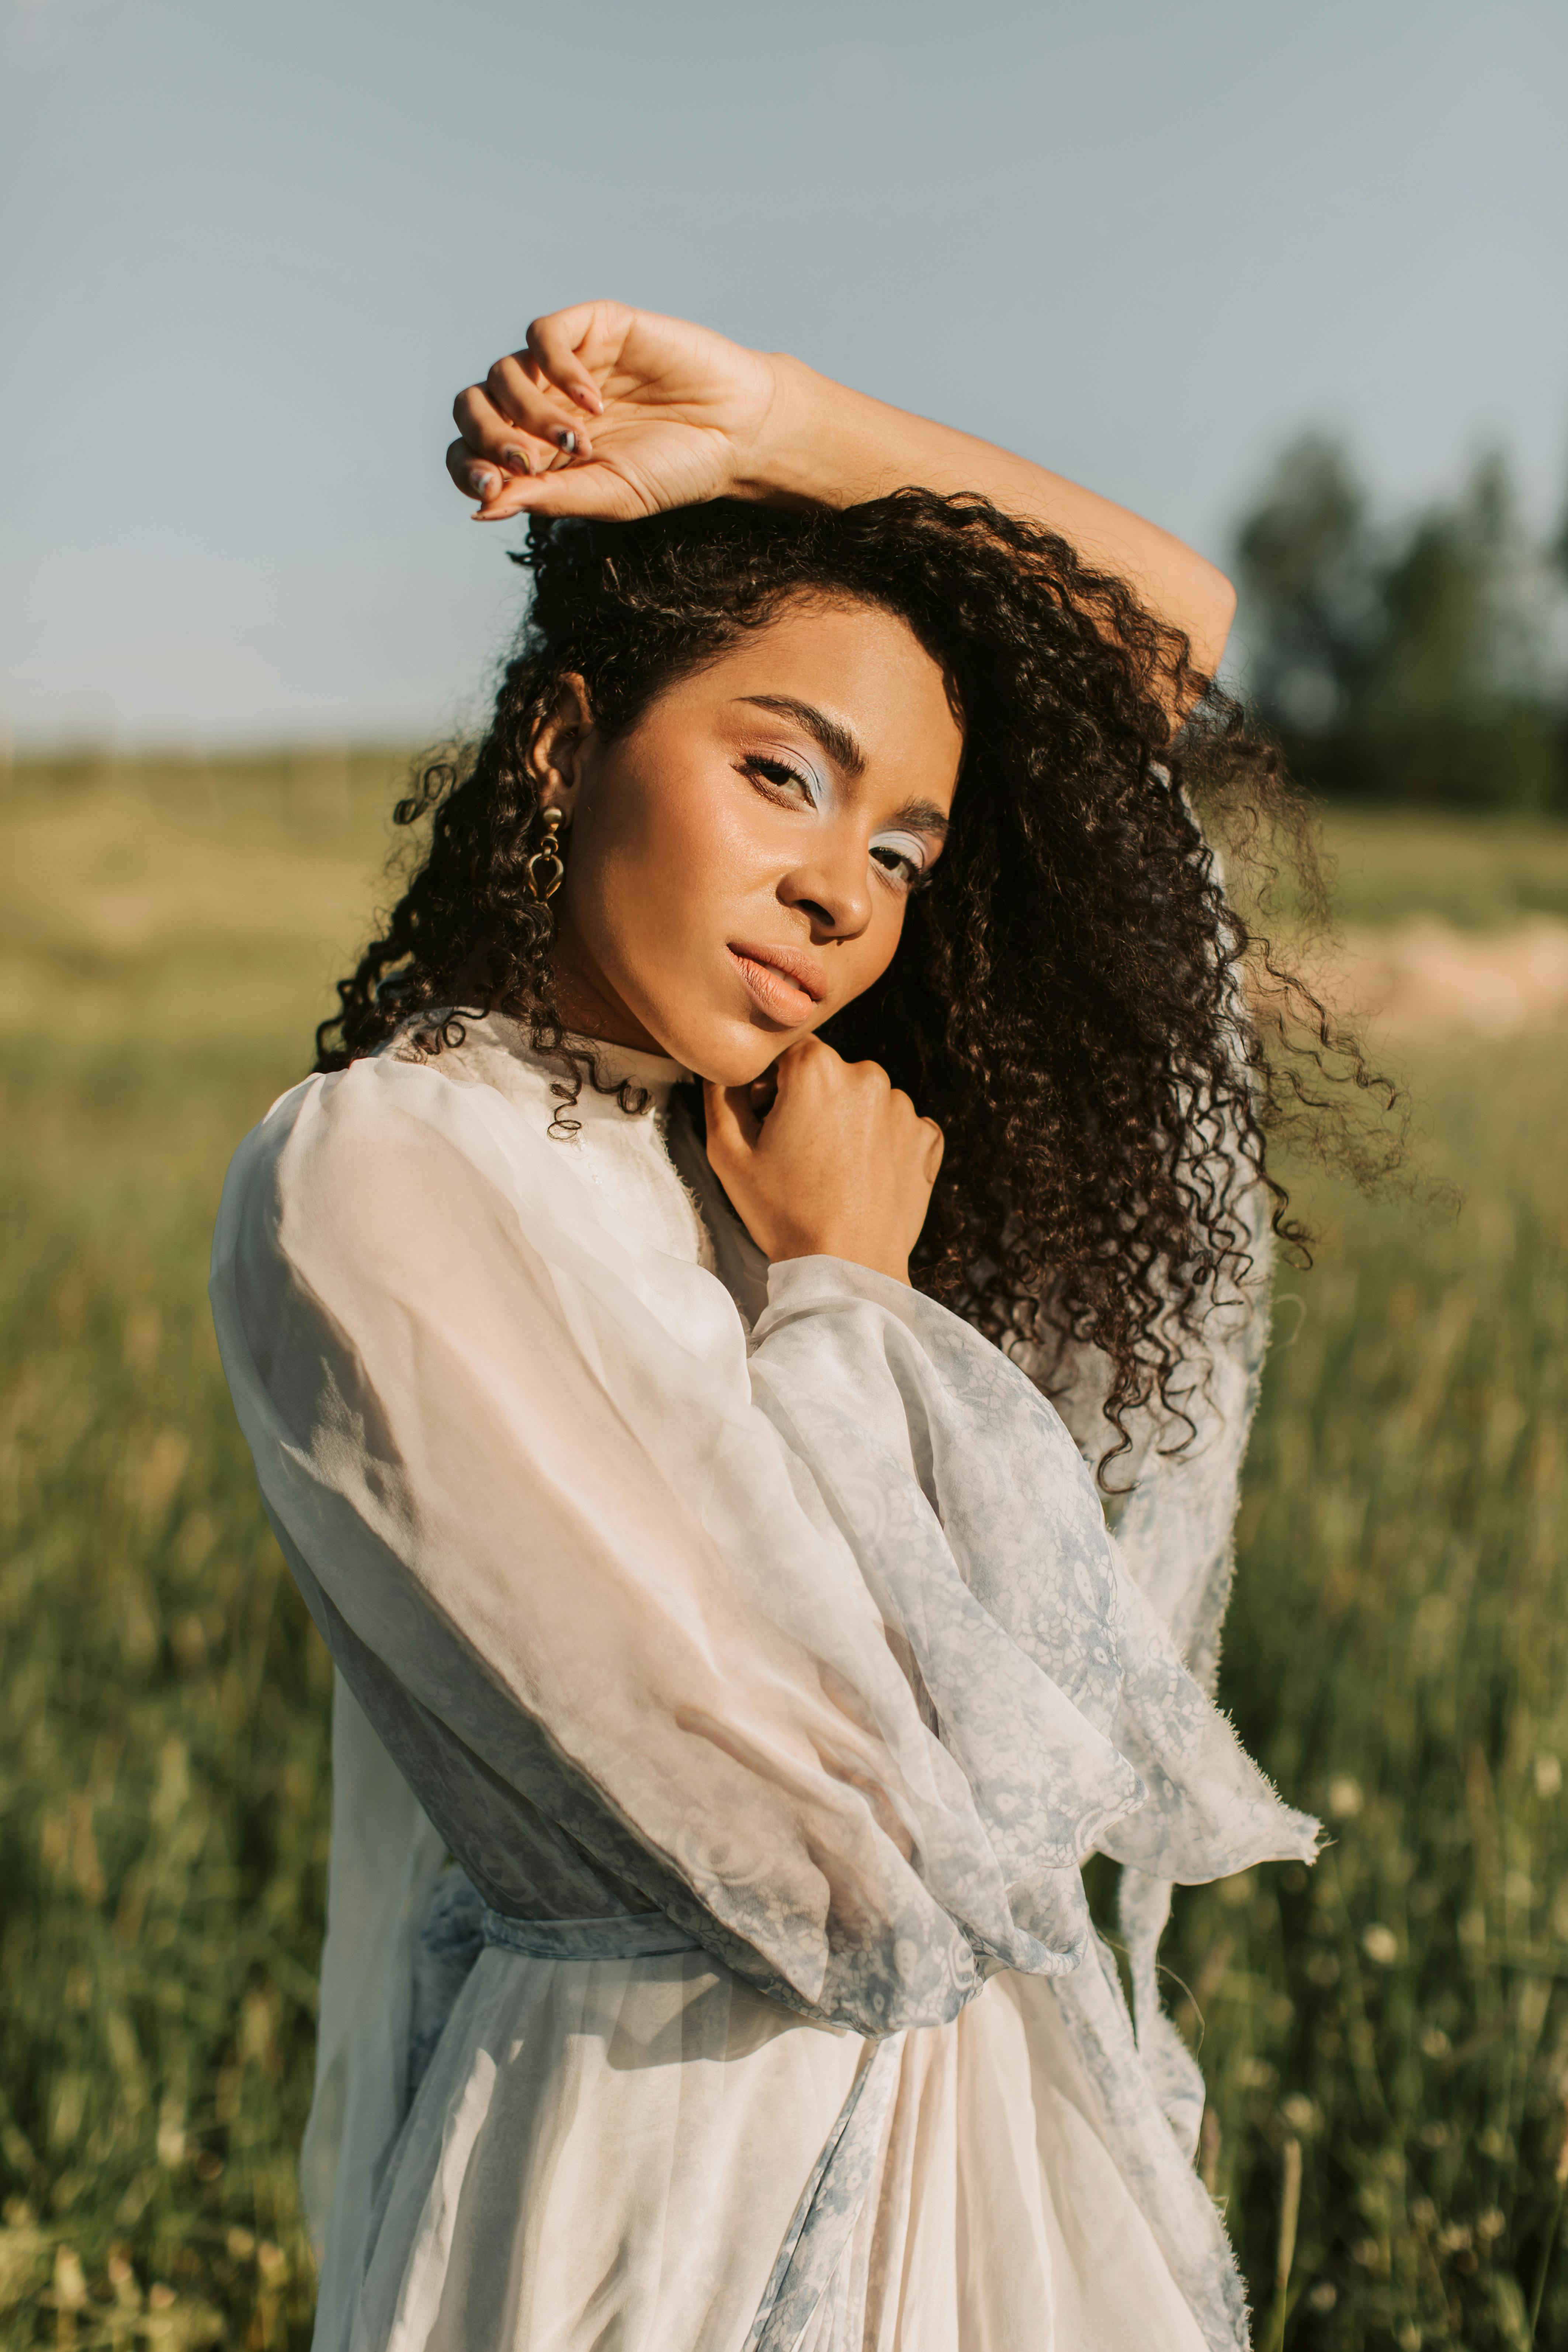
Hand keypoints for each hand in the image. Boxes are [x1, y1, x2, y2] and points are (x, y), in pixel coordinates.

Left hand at [446, 301, 779, 523]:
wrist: (736, 430)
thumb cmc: (676, 469)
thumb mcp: (609, 495)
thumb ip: (547, 498)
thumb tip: (482, 509)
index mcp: (539, 451)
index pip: (473, 451)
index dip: (468, 467)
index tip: (490, 486)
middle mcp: (543, 403)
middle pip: (474, 406)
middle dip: (489, 437)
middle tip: (527, 461)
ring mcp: (564, 364)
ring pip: (503, 372)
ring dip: (529, 411)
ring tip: (579, 439)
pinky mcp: (592, 328)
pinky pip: (543, 335)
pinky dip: (556, 367)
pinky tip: (593, 399)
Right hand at [703, 1038, 943, 1285]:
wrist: (847, 1269)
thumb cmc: (785, 1213)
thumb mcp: (728, 1155)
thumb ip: (720, 1096)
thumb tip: (723, 1069)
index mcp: (817, 1068)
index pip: (788, 1055)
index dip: (772, 1087)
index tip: (768, 1124)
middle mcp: (868, 1076)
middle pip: (829, 1076)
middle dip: (811, 1104)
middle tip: (797, 1154)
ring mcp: (904, 1108)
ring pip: (864, 1101)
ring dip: (847, 1124)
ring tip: (831, 1171)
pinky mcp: (926, 1139)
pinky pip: (899, 1127)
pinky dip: (882, 1144)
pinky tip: (862, 1177)